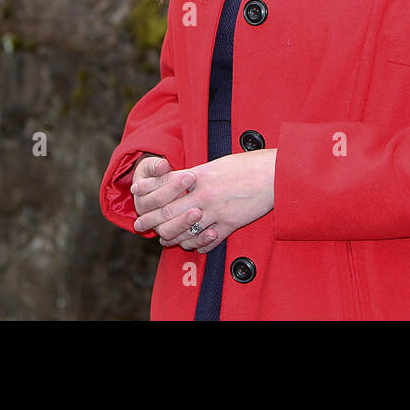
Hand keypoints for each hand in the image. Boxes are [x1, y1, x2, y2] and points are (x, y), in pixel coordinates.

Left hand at [134, 150, 276, 252]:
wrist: (274, 174)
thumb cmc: (247, 165)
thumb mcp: (217, 164)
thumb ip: (197, 174)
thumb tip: (181, 179)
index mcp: (199, 176)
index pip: (165, 187)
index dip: (147, 194)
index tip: (136, 197)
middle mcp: (204, 195)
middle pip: (169, 213)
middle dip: (150, 221)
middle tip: (139, 226)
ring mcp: (217, 212)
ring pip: (185, 231)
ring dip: (172, 237)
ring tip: (164, 239)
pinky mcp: (231, 225)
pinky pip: (208, 241)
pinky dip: (198, 245)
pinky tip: (193, 245)